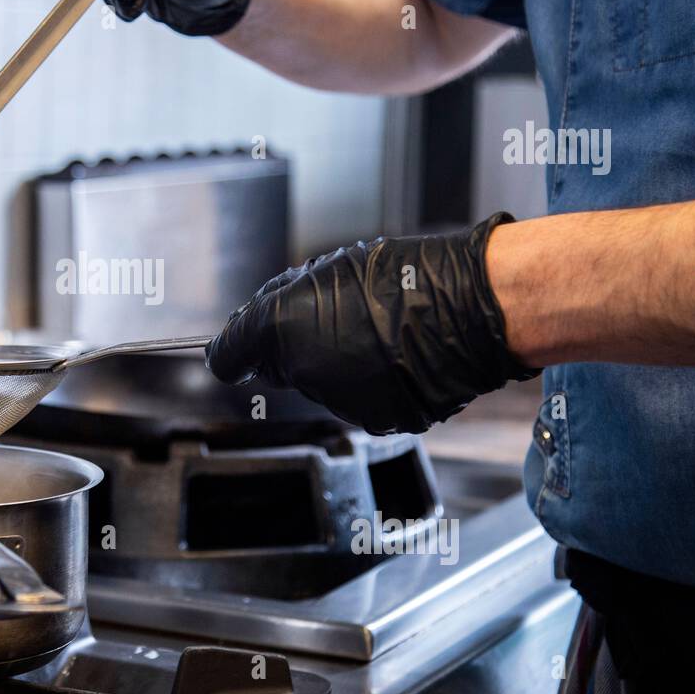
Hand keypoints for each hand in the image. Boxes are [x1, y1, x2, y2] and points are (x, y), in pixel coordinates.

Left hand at [205, 213, 539, 434]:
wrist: (466, 305)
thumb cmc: (400, 277)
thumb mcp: (322, 273)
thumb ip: (275, 305)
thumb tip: (248, 329)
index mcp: (279, 328)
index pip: (228, 355)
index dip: (233, 349)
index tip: (238, 349)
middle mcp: (302, 372)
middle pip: (282, 368)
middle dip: (298, 347)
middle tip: (340, 316)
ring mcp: (341, 401)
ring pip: (323, 386)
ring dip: (338, 365)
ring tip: (380, 333)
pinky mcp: (377, 420)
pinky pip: (361, 402)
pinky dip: (373, 384)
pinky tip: (398, 356)